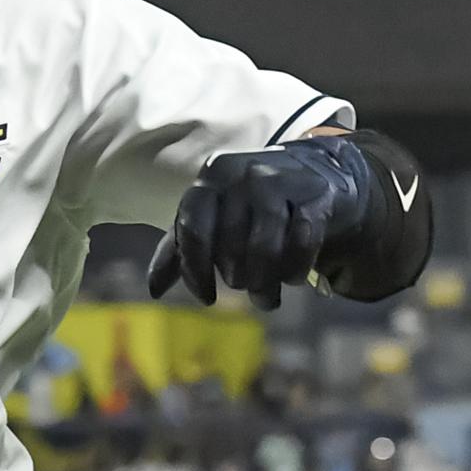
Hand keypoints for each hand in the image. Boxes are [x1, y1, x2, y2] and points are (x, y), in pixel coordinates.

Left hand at [148, 138, 366, 311]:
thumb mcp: (211, 219)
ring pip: (265, 245)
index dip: (195, 271)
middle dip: (235, 279)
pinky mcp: (318, 193)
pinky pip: (303, 239)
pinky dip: (296, 267)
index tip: (206, 299)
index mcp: (211, 177)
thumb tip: (153, 291)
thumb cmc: (250, 206)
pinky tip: (293, 280)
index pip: (193, 229)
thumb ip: (180, 251)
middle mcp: (244, 173)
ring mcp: (282, 179)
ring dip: (264, 282)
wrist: (315, 171)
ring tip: (266, 299)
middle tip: (244, 291)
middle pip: (230, 242)